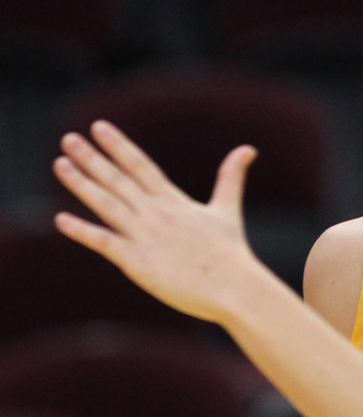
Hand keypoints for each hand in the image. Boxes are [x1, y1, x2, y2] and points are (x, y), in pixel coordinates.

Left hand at [54, 121, 265, 324]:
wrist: (233, 288)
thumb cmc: (230, 252)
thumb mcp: (227, 209)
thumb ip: (231, 177)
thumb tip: (248, 149)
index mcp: (175, 201)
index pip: (141, 165)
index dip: (119, 145)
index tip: (98, 127)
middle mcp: (156, 214)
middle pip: (118, 180)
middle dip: (92, 158)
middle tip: (69, 138)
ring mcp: (145, 236)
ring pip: (106, 204)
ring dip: (81, 184)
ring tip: (60, 164)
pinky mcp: (137, 262)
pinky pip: (104, 243)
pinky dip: (83, 231)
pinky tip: (61, 220)